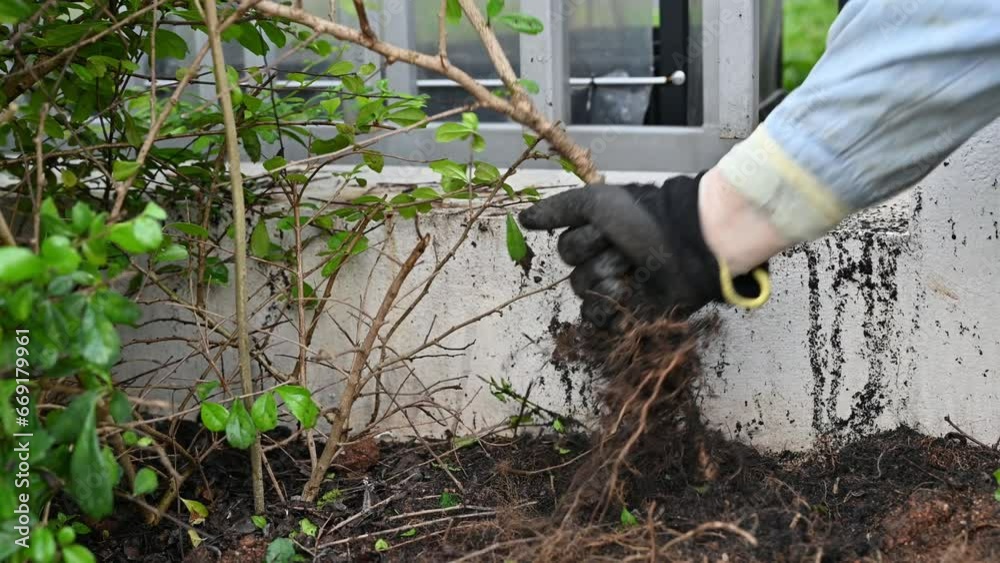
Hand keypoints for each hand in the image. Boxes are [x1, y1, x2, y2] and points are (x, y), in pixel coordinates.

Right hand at [518, 174, 768, 327]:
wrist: (687, 245)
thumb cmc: (644, 219)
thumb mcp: (596, 202)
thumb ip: (557, 210)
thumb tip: (522, 220)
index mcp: (595, 237)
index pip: (565, 250)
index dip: (585, 242)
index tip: (609, 231)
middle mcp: (602, 262)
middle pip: (574, 275)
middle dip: (600, 262)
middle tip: (627, 253)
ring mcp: (616, 290)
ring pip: (587, 297)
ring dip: (609, 283)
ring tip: (635, 274)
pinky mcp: (629, 313)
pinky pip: (598, 321)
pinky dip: (609, 313)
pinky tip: (626, 300)